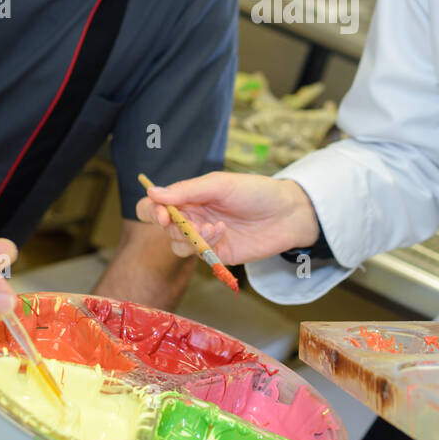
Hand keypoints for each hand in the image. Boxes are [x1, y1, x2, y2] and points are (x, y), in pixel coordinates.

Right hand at [135, 172, 319, 265]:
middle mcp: (192, 216)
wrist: (286, 214)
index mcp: (190, 196)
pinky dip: (205, 244)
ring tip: (213, 227)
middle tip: (185, 223)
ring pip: (177, 244)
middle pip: (163, 227)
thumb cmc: (255, 192)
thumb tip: (152, 192)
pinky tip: (221, 231)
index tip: (162, 215)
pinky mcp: (216, 254)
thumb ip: (187, 190)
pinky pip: (198, 254)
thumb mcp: (220, 185)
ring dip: (189, 237)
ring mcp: (203, 236)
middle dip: (171, 226)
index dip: (152, 210)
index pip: (155, 204)